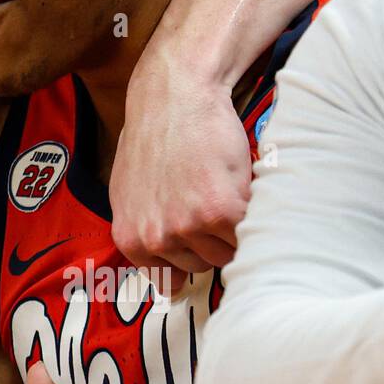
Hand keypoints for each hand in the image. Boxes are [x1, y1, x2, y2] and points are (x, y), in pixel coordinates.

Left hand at [111, 46, 248, 292]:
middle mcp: (155, 238)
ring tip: (219, 185)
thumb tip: (168, 287)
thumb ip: (145, 238)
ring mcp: (187, 227)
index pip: (174, 277)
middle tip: (206, 194)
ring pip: (230, 251)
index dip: (192, 249)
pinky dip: (253, 210)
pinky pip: (250, 232)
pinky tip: (237, 181)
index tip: (196, 227)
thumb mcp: (130, 193)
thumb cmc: (154, 139)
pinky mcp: (221, 212)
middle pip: (204, 265)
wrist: (174, 96)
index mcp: (130, 238)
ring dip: (235, 225)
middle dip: (212, 236)